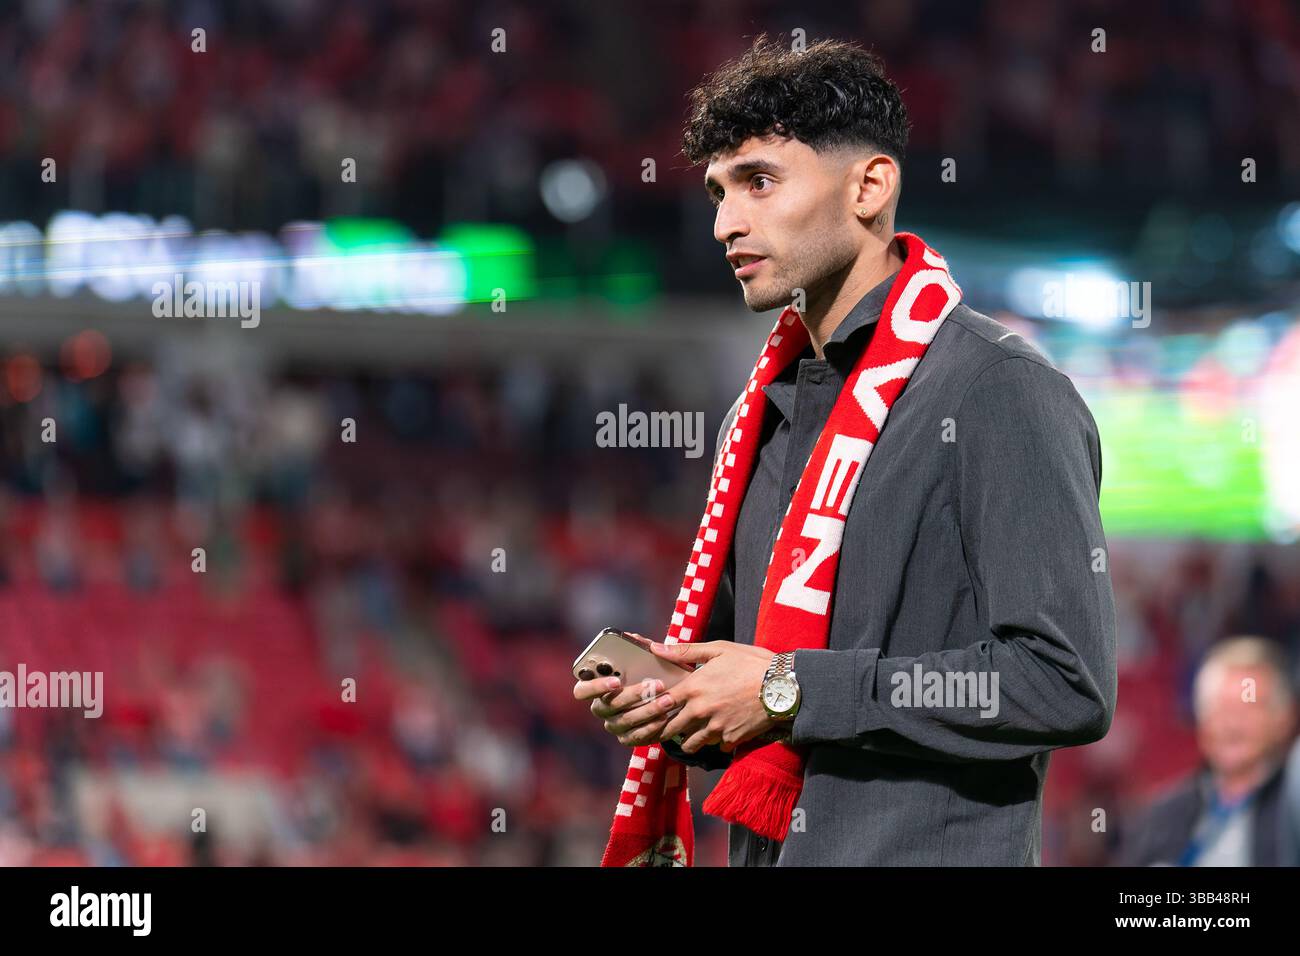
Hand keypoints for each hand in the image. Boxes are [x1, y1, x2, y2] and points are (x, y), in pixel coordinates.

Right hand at [573, 633, 679, 747]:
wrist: (668, 696)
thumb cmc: (651, 672)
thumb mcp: (647, 658)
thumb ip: (640, 648)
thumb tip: (634, 639)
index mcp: (597, 687)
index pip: (581, 691)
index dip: (595, 686)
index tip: (616, 680)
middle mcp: (601, 708)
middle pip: (608, 706)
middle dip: (633, 695)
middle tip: (656, 684)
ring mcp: (614, 725)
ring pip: (625, 721)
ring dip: (648, 710)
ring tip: (668, 700)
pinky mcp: (628, 738)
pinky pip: (636, 737)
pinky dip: (651, 727)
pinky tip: (665, 717)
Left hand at [651, 641, 780, 753]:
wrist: (782, 685)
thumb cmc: (750, 663)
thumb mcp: (719, 649)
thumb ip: (685, 650)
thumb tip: (656, 647)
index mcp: (694, 688)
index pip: (661, 705)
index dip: (655, 708)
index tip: (654, 710)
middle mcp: (700, 711)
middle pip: (671, 729)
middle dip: (667, 729)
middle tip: (668, 727)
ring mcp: (716, 728)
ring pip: (691, 744)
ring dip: (688, 740)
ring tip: (690, 735)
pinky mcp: (732, 739)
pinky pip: (716, 747)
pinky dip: (716, 742)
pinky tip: (719, 734)